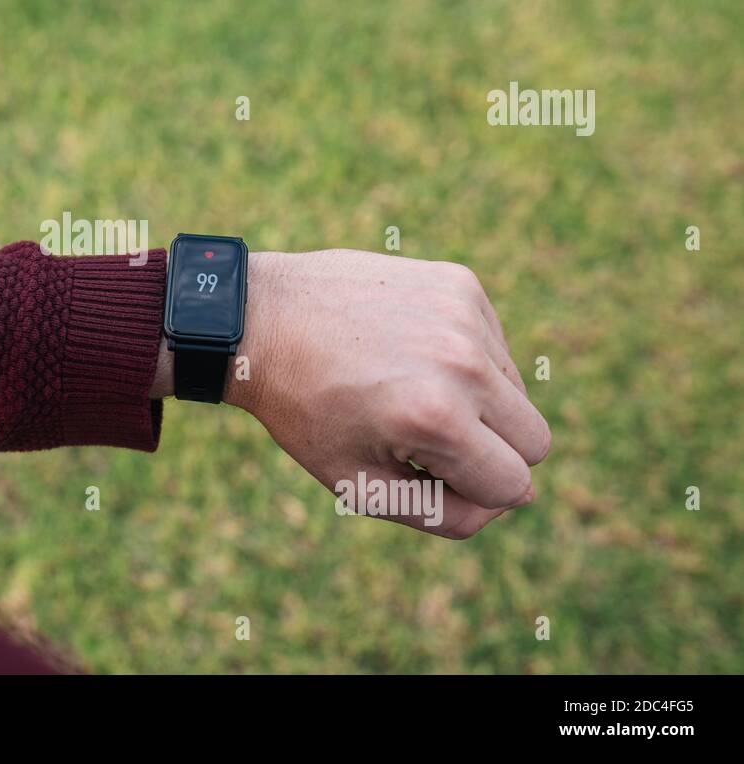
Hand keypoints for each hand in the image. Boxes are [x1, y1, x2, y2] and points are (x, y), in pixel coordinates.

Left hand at [157, 249, 549, 538]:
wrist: (260, 318)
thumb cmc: (303, 408)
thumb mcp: (357, 483)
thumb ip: (442, 513)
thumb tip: (509, 501)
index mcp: (436, 418)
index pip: (513, 485)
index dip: (475, 495)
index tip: (429, 475)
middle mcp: (461, 362)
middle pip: (534, 440)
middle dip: (489, 453)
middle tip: (426, 439)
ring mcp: (464, 315)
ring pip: (518, 390)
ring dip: (478, 403)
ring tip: (408, 390)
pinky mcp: (460, 283)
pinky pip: (494, 344)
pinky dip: (465, 358)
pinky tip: (407, 351)